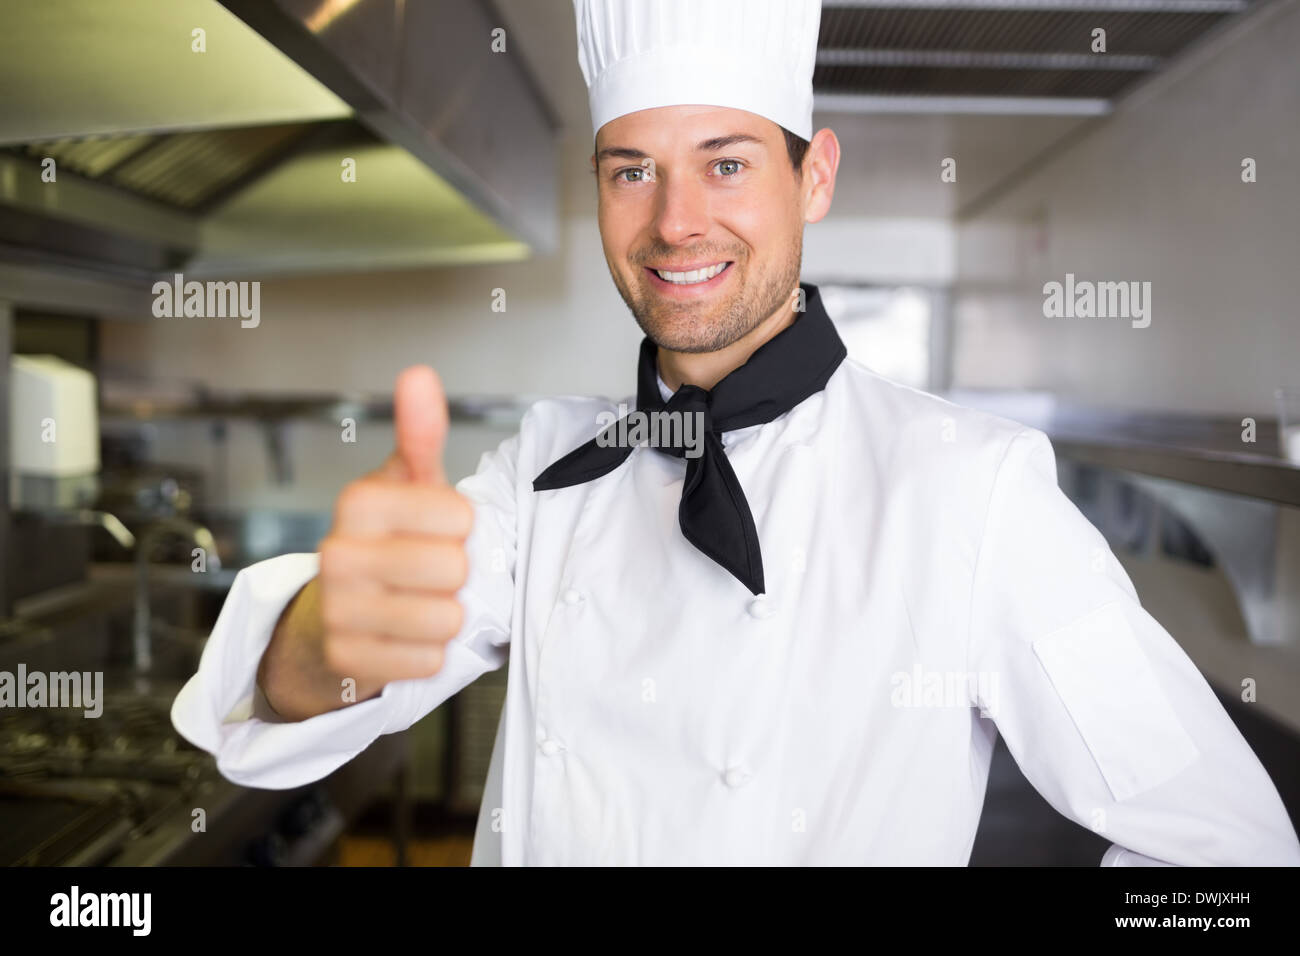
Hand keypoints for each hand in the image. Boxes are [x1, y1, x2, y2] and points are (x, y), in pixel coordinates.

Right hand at [316, 366, 472, 689]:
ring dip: (447, 615)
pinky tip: (406, 636)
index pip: (460, 516)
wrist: (337, 610)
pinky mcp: (346, 660)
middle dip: (457, 574)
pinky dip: (429, 654)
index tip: (438, 527)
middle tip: (431, 571)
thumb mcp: (409, 483)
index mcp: (357, 501)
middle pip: (454, 568)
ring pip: (445, 618)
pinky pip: (428, 661)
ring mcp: (336, 610)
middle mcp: (336, 552)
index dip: (462, 526)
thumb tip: (419, 374)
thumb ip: (420, 433)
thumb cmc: (390, 539)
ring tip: (420, 601)